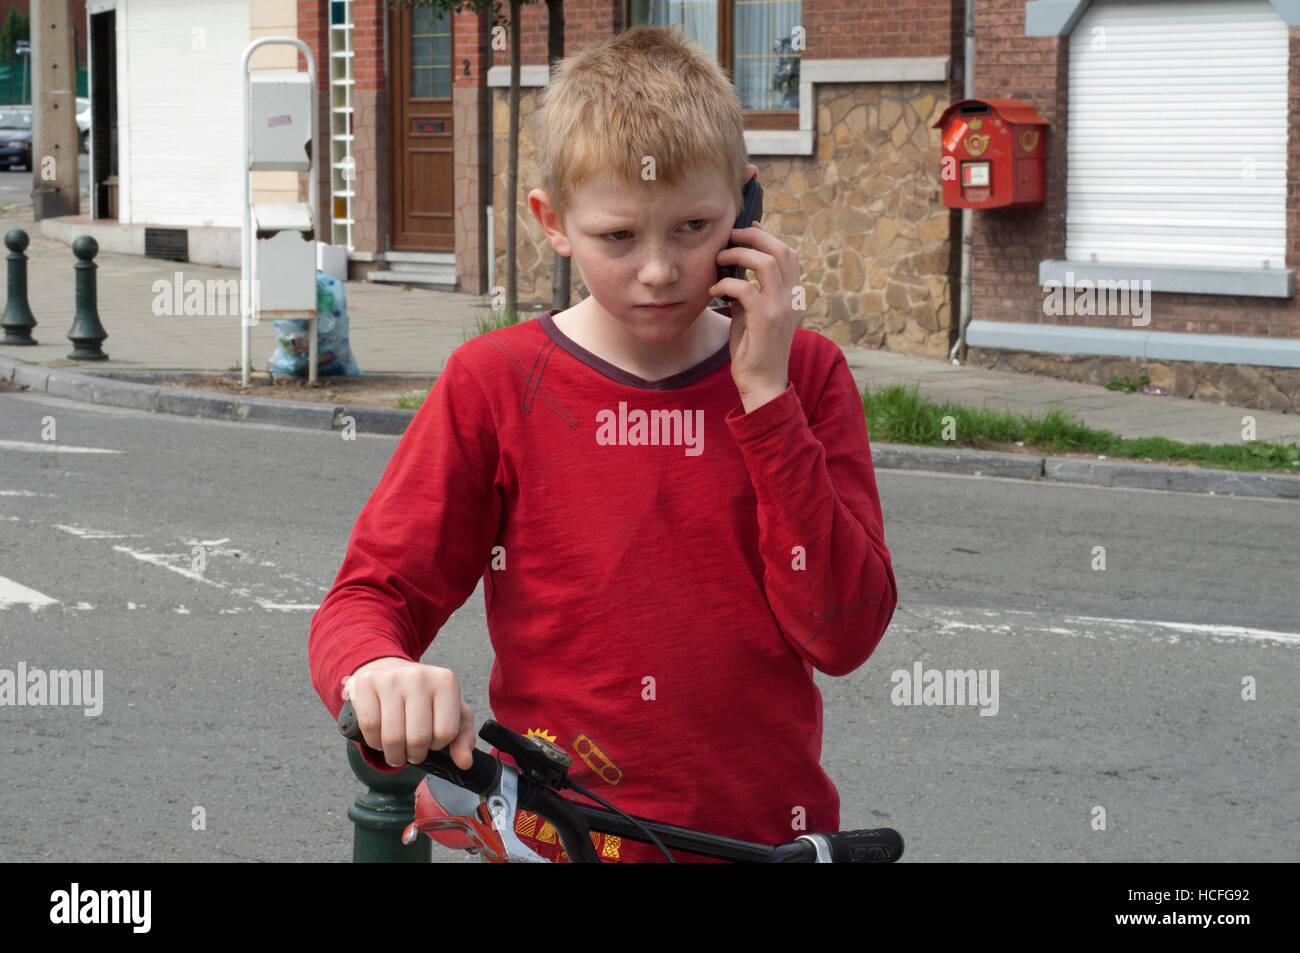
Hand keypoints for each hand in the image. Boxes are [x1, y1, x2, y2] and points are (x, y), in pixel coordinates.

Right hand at [344, 657, 475, 769]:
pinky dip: (374, 742)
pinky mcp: (366, 684)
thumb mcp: (450, 710)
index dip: (437, 745)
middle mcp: (419, 677)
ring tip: (396, 750)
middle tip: (411, 752)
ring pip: (393, 737)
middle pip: (418, 738)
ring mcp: (391, 679)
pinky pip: (370, 728)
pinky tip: (380, 738)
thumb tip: (465, 762)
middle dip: (414, 755)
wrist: (388, 670)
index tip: (431, 741)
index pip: (446, 733)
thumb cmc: (422, 695)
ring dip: (394, 754)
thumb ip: (463, 737)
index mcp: (446, 682)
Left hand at [710, 220, 797, 410]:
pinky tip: (714, 291)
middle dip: (753, 237)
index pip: (787, 253)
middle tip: (729, 236)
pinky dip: (726, 284)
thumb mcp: (754, 314)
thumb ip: (750, 291)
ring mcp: (782, 309)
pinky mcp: (766, 321)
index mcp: (793, 294)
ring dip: (738, 255)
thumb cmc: (754, 349)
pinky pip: (745, 288)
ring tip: (719, 259)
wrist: (762, 383)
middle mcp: (792, 298)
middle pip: (781, 250)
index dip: (766, 236)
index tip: (745, 230)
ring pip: (766, 264)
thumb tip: (734, 269)